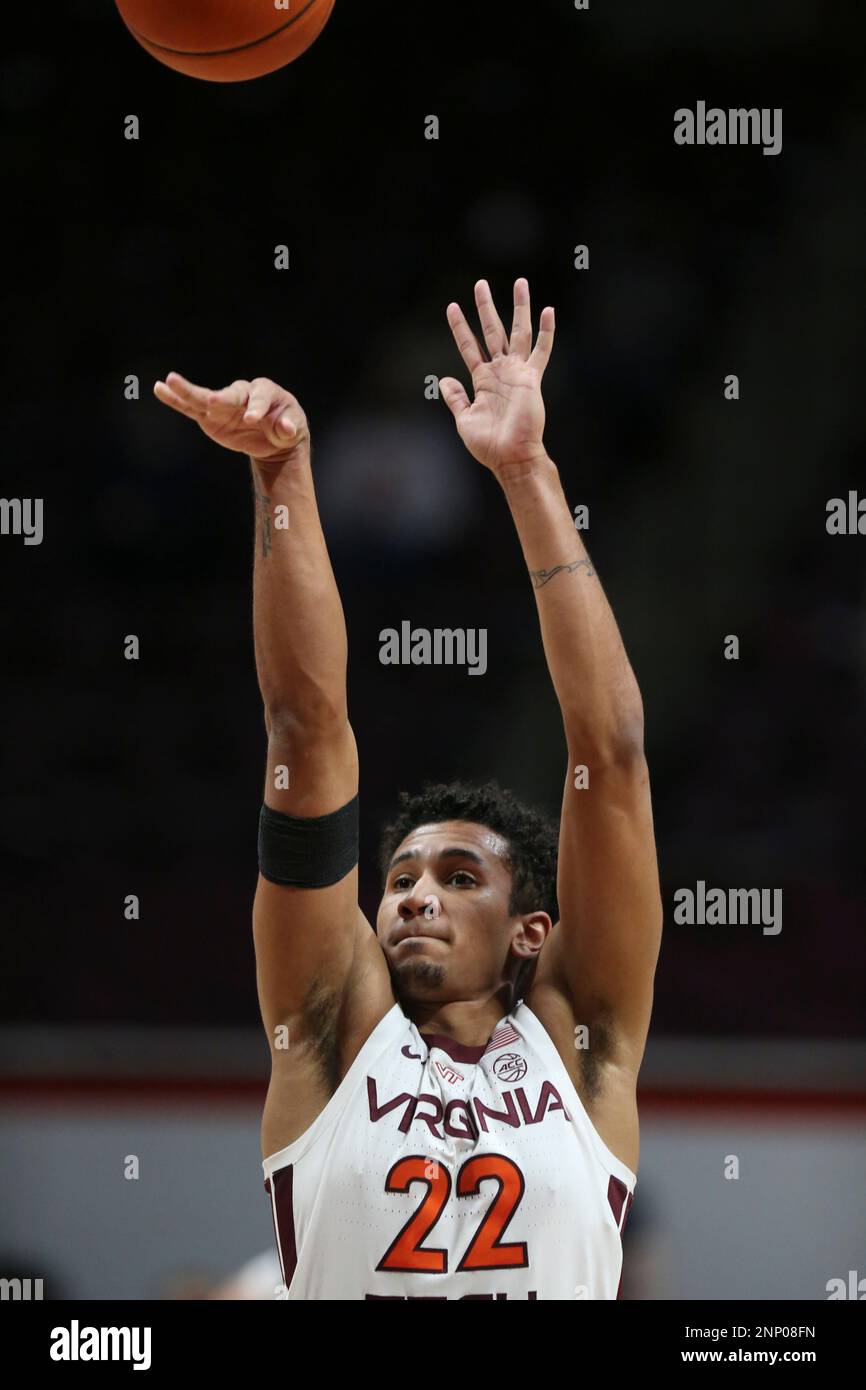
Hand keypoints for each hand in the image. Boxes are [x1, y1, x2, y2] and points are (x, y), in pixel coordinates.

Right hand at [153, 373, 308, 469]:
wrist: (275, 438)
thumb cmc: (286, 425)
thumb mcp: (294, 428)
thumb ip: (290, 427)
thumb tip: (286, 428)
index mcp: (265, 391)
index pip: (260, 396)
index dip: (257, 407)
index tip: (253, 419)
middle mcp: (242, 394)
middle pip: (230, 393)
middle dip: (223, 398)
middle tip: (214, 401)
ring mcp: (224, 405)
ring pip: (205, 397)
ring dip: (188, 390)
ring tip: (170, 381)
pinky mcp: (210, 417)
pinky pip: (190, 408)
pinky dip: (175, 400)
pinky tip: (160, 389)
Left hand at [439, 278, 554, 477]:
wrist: (511, 457)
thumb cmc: (489, 444)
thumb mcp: (464, 419)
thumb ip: (455, 398)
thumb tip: (443, 381)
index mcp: (482, 380)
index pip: (469, 347)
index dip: (460, 327)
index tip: (452, 307)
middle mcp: (500, 371)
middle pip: (493, 331)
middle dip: (486, 307)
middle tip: (481, 283)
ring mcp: (517, 372)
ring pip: (518, 332)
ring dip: (519, 308)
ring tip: (520, 283)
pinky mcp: (532, 378)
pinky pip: (541, 351)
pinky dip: (546, 332)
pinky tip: (548, 311)